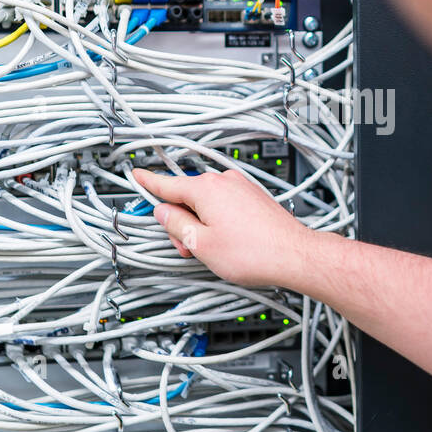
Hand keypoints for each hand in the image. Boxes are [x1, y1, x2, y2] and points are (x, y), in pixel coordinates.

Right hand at [132, 167, 315, 286]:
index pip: (167, 184)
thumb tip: (164, 214)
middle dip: (181, 222)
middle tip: (188, 247)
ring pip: (207, 203)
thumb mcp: (202, 245)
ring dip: (201, 224)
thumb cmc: (255, 252)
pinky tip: (228, 242)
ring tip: (213, 250)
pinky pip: (225, 205)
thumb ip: (177, 226)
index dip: (148, 183)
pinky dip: (218, 221)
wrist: (295, 255)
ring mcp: (241, 187)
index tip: (137, 176)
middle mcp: (224, 181)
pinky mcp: (253, 197)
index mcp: (206, 189)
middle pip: (187, 197)